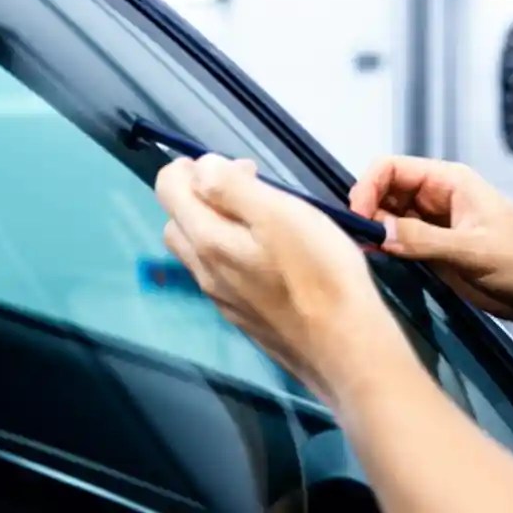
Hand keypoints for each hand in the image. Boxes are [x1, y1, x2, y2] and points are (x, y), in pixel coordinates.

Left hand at [154, 155, 412, 403]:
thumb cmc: (320, 273)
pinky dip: (234, 253)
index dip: (194, 165)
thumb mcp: (280, 214)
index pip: (168, 188)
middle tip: (254, 187)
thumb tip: (201, 167)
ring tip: (265, 220)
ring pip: (199, 250)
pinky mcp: (243, 317)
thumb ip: (232, 187)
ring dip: (219, 224)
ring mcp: (222, 299)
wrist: (344, 348)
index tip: (239, 168)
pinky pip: (222, 275)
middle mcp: (204, 271)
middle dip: (204, 193)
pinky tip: (274, 258)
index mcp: (207, 240)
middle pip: (179, 219)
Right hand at [349, 156, 512, 322]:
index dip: (368, 186)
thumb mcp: (473, 250)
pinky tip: (378, 261)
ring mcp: (434, 225)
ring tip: (364, 252)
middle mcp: (436, 199)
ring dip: (373, 232)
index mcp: (449, 182)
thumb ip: (424, 240)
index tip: (358, 215)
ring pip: (388, 219)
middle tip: (358, 239)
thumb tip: (379, 232)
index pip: (392, 168)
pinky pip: (399, 243)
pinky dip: (384, 249)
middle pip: (384, 192)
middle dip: (367, 211)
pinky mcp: (434, 251)